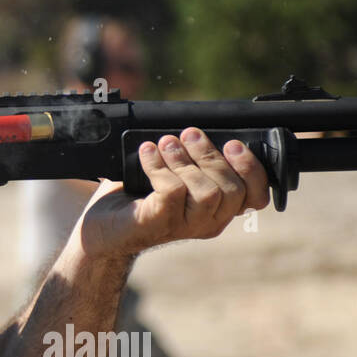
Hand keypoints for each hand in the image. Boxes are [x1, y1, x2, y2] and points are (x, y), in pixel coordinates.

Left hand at [78, 128, 270, 258]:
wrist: (100, 228)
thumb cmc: (137, 197)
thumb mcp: (172, 175)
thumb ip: (192, 159)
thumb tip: (198, 128)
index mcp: (218, 209)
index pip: (256, 197)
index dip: (252, 170)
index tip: (233, 144)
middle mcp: (207, 222)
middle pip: (232, 191)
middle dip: (211, 156)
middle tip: (189, 135)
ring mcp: (184, 226)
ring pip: (207, 193)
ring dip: (186, 161)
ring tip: (165, 143)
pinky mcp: (158, 222)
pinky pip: (172, 191)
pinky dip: (159, 166)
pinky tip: (147, 153)